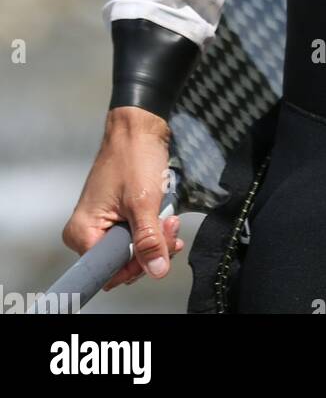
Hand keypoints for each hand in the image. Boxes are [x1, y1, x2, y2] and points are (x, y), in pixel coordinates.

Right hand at [62, 106, 184, 290]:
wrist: (139, 126)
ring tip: (171, 220)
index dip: (136, 266)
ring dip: (156, 238)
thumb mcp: (144, 202)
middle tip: (170, 228)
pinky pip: (135, 234)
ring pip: (131, 248)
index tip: (159, 250)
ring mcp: (102, 223)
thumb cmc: (134, 157)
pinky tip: (166, 219)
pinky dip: (153, 230)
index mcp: (82, 231)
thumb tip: (157, 271)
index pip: (108, 269)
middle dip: (151, 249)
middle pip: (121, 261)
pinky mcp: (116, 215)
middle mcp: (87, 231)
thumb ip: (148, 240)